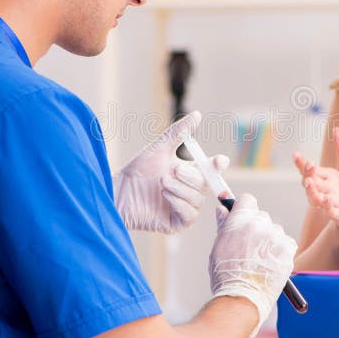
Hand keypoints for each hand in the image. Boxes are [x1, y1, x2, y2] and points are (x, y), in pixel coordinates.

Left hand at [114, 111, 228, 233]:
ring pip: (197, 199)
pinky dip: (178, 203)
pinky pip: (189, 215)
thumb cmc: (138, 171)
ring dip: (179, 189)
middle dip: (190, 176)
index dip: (217, 166)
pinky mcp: (177, 223)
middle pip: (205, 184)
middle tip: (172, 171)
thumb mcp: (160, 148)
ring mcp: (185, 208)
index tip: (219, 161)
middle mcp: (191, 191)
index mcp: (191, 173)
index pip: (211, 170)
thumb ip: (179, 133)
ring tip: (161, 183)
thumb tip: (197, 114)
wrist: (119, 191)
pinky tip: (163, 196)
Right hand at [209, 193, 296, 337]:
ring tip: (258, 259)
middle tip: (247, 246)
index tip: (241, 216)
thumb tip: (223, 208)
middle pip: (261, 216)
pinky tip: (269, 263)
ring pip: (274, 230)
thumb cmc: (226, 275)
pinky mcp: (288, 250)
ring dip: (269, 239)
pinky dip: (280, 250)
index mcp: (241, 220)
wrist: (242, 298)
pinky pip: (286, 242)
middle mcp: (260, 224)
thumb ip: (223, 224)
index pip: (247, 200)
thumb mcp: (218, 246)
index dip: (243, 208)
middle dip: (255, 227)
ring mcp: (276, 237)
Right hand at [293, 126, 338, 241]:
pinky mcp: (338, 215)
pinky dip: (328, 207)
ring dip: (312, 191)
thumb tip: (336, 128)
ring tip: (311, 183)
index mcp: (324, 179)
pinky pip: (331, 212)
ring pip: (315, 198)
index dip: (301, 164)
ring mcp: (329, 204)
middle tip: (308, 165)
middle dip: (307, 174)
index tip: (296, 155)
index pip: (309, 170)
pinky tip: (328, 200)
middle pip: (310, 182)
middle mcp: (323, 191)